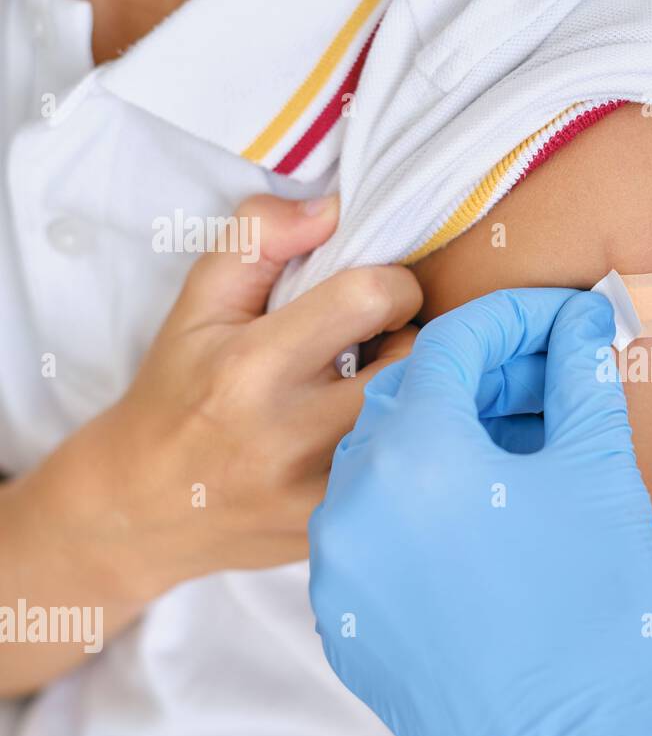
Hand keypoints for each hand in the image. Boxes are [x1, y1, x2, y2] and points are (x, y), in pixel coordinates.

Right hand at [59, 194, 421, 594]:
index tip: (379, 298)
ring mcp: (321, 491)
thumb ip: (260, 238)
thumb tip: (332, 206)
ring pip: (425, 418)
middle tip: (380, 348)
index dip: (394, 285)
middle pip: (417, 359)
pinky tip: (373, 445)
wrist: (142, 510)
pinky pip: (411, 472)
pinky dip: (405, 449)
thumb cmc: (178, 395)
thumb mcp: (199, 305)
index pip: (374, 296)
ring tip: (376, 393)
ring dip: (415, 395)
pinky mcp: (341, 529)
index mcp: (254, 365)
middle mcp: (293, 432)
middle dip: (411, 341)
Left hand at [308, 288, 651, 735]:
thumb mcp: (599, 474)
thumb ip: (581, 377)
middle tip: (550, 382)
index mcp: (413, 456)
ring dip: (449, 440)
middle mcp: (352, 506)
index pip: (454, 343)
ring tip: (523, 450)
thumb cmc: (599, 617)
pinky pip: (373, 532)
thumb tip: (580, 325)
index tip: (563, 320)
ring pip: (385, 467)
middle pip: (410, 400)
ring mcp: (340, 571)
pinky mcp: (346, 621)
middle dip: (483, 378)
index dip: (518, 320)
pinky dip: (422, 505)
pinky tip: (485, 515)